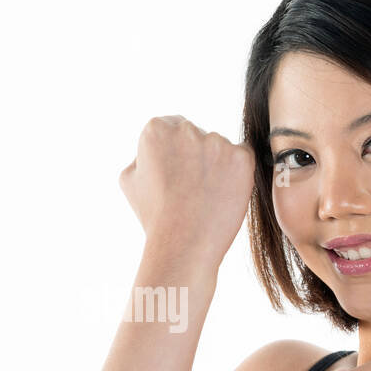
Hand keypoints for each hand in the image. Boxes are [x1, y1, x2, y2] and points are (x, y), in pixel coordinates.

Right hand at [118, 115, 254, 266]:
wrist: (183, 244)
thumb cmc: (154, 216)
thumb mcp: (129, 179)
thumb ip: (141, 153)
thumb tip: (157, 147)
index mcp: (156, 129)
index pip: (171, 126)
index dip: (173, 153)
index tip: (174, 175)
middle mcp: (187, 129)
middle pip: (196, 134)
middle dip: (195, 156)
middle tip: (190, 188)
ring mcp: (217, 142)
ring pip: (219, 147)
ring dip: (216, 164)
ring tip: (206, 196)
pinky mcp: (241, 157)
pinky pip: (242, 158)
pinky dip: (236, 174)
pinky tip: (222, 194)